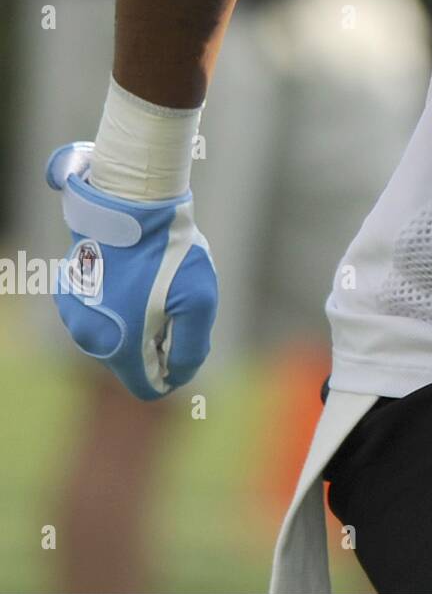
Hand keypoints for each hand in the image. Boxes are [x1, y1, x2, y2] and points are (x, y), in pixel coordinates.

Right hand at [46, 142, 217, 400]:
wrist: (132, 206)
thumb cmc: (169, 254)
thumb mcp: (199, 302)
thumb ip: (191, 348)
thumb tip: (180, 375)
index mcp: (119, 347)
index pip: (147, 386)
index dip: (171, 373)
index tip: (183, 342)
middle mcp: (89, 338)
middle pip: (132, 360)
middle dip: (157, 341)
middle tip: (173, 303)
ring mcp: (75, 315)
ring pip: (117, 334)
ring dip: (138, 320)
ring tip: (155, 283)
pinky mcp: (70, 291)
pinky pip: (101, 310)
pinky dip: (119, 301)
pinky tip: (134, 273)